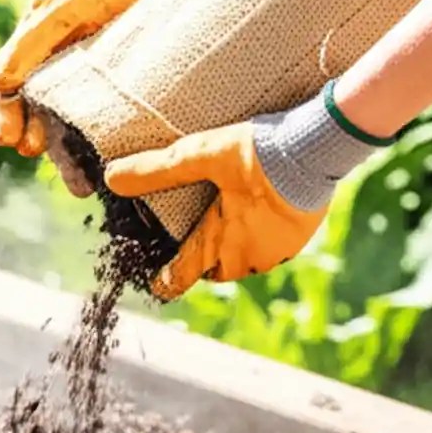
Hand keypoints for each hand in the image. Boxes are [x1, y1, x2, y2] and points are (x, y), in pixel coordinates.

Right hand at [0, 0, 153, 158]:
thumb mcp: (63, 9)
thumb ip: (27, 46)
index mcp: (37, 49)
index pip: (13, 92)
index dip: (8, 118)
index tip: (8, 140)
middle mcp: (61, 68)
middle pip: (41, 114)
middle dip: (38, 140)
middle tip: (37, 154)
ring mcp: (93, 78)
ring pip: (74, 123)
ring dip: (71, 154)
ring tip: (78, 181)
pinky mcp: (124, 86)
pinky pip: (109, 121)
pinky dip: (106, 144)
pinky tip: (111, 163)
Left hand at [104, 81, 390, 299]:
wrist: (320, 148)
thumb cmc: (260, 154)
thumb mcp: (202, 154)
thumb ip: (157, 169)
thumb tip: (111, 177)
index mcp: (217, 241)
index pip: (183, 274)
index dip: (166, 280)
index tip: (156, 284)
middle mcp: (245, 256)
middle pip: (215, 271)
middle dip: (202, 262)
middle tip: (194, 243)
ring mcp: (275, 252)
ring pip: (244, 262)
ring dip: (232, 252)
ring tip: (227, 227)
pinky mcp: (298, 240)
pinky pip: (271, 250)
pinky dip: (259, 239)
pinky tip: (259, 216)